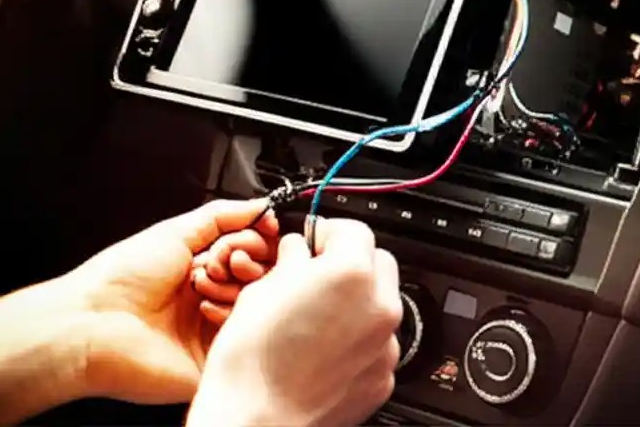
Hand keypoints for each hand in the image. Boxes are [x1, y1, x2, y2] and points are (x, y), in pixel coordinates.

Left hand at [60, 199, 278, 403]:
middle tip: (224, 260)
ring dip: (234, 286)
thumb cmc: (121, 277)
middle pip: (259, 276)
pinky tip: (205, 310)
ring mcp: (213, 330)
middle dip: (246, 259)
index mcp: (199, 269)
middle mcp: (209, 299)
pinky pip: (246, 337)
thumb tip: (262, 206)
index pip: (252, 251)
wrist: (92, 325)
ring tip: (203, 287)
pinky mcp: (214, 361)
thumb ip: (222, 216)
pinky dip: (231, 316)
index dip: (255, 239)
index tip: (258, 231)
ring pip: (257, 304)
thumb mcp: (174, 232)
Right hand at [188, 219, 401, 426]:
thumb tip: (300, 251)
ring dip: (355, 303)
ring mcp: (385, 345)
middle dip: (349, 263)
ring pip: (379, 305)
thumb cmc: (253, 362)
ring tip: (315, 319)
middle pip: (376, 264)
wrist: (257, 420)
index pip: (354, 230)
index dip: (328, 232)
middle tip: (316, 275)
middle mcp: (379, 307)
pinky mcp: (383, 376)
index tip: (314, 240)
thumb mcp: (263, 289)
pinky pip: (376, 344)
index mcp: (352, 273)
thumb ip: (294, 261)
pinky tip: (322, 349)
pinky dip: (356, 340)